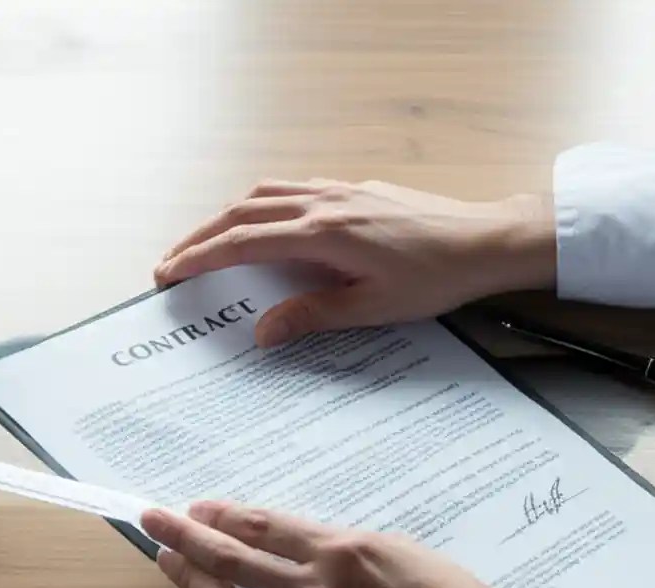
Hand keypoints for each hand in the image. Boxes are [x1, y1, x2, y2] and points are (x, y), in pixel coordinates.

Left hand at [140, 501, 574, 587]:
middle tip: (153, 520)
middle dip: (184, 537)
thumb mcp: (404, 552)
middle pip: (232, 561)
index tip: (196, 505)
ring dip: (194, 584)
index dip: (221, 514)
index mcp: (343, 552)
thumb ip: (345, 546)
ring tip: (168, 564)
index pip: (261, 526)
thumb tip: (298, 542)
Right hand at [154, 180, 556, 346]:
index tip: (168, 273)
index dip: (199, 257)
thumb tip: (262, 332)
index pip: (242, 242)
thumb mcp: (372, 308)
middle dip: (199, 236)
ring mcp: (338, 190)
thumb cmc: (436, 277)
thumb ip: (311, 315)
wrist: (486, 240)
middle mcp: (323, 203)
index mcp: (322, 234)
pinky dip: (259, 204)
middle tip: (170, 261)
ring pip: (263, 193)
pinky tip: (261, 223)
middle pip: (241, 211)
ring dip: (225, 216)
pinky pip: (290, 189)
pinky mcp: (353, 189)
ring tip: (204, 241)